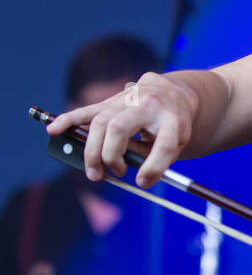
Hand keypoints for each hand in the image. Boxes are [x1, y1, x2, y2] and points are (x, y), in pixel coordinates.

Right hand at [47, 72, 198, 188]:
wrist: (173, 93)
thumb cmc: (174, 125)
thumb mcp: (176, 143)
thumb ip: (153, 157)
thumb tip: (119, 167)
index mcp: (173, 118)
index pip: (164, 144)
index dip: (153, 166)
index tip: (143, 181)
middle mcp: (149, 104)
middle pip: (120, 128)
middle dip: (110, 155)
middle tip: (114, 174)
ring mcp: (128, 99)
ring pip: (100, 122)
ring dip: (92, 150)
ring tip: (94, 171)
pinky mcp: (112, 101)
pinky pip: (87, 110)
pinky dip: (69, 120)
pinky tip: (53, 129)